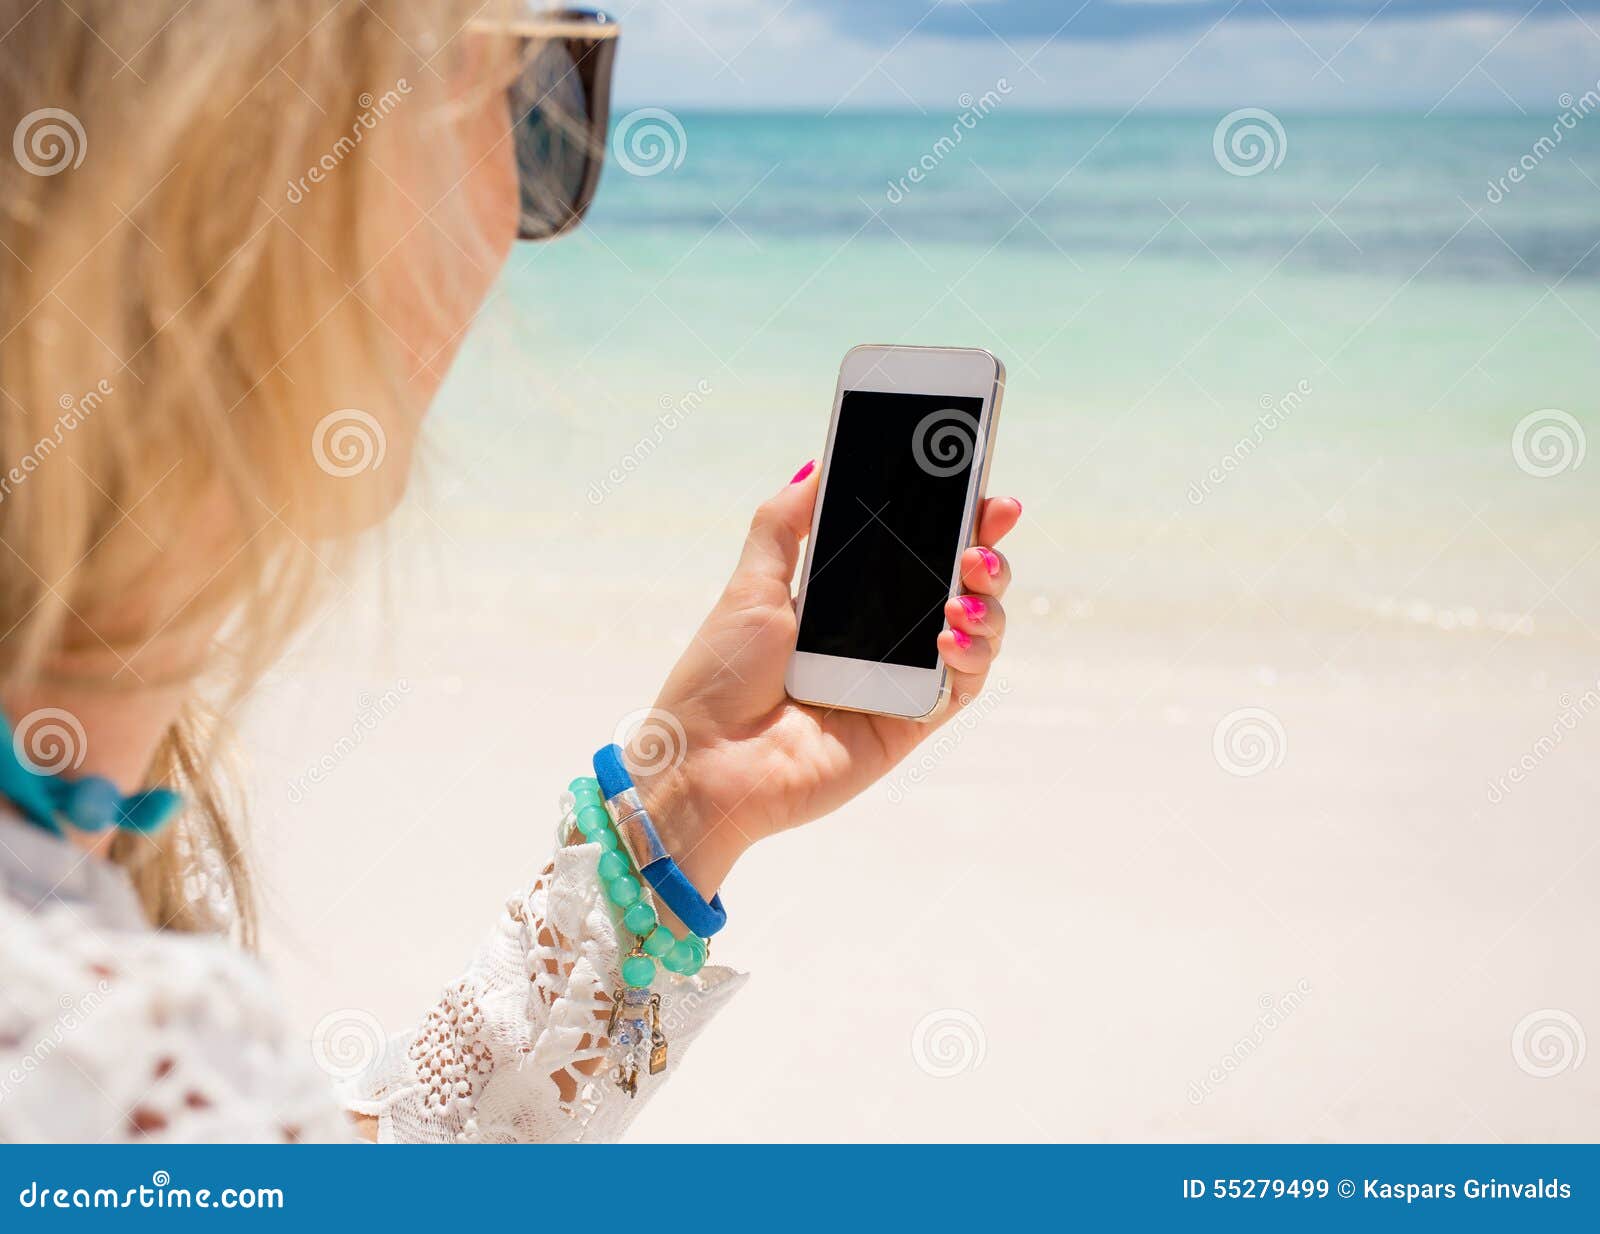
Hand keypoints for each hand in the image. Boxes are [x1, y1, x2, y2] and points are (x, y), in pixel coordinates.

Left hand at [629, 462, 1021, 898]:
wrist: (708, 764)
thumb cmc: (718, 678)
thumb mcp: (749, 587)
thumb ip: (783, 524)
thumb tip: (814, 464)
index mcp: (845, 597)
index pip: (913, 546)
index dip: (950, 513)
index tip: (974, 480)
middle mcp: (881, 634)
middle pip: (958, 581)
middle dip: (986, 545)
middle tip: (992, 520)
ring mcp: (901, 678)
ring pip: (976, 629)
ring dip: (987, 599)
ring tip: (968, 583)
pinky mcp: (913, 721)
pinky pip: (964, 684)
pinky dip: (971, 655)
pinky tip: (949, 636)